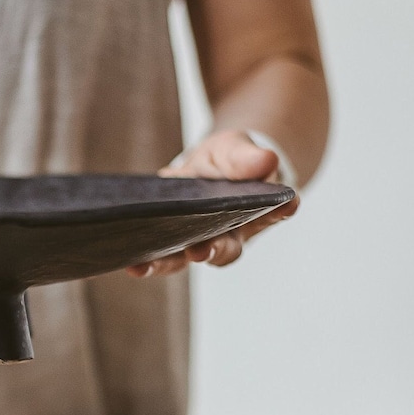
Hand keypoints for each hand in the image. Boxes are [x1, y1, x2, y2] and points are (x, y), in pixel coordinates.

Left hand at [126, 129, 298, 278]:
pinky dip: (142, 260)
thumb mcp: (236, 149)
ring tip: (141, 266)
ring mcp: (196, 242)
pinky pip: (155, 254)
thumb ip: (246, 157)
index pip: (272, 213)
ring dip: (163, 264)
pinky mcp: (168, 242)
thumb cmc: (230, 160)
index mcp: (255, 212)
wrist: (211, 170)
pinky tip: (125, 261)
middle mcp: (228, 235)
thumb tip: (266, 159)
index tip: (288, 204)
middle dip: (211, 250)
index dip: (278, 211)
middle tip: (200, 250)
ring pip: (182, 259)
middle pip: (223, 249)